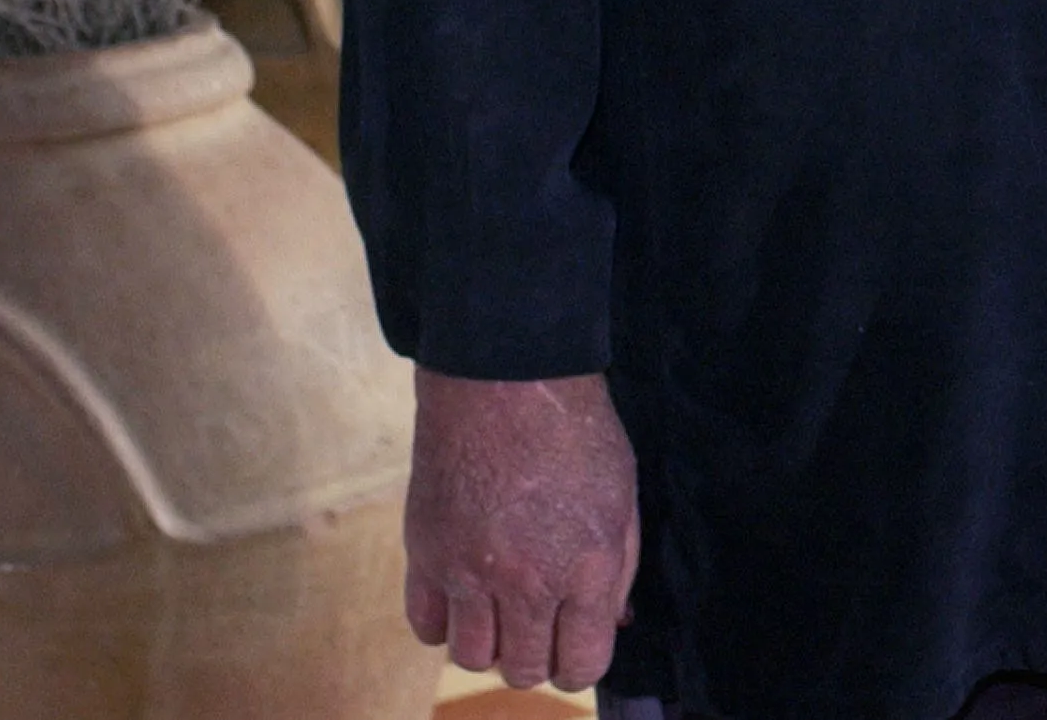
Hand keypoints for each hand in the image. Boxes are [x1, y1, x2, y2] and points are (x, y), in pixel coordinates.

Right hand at [403, 368, 640, 692]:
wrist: (505, 377)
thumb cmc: (573, 429)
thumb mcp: (622, 495)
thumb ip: (618, 567)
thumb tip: (612, 623)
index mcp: (586, 566)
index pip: (582, 664)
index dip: (581, 660)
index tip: (576, 643)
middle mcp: (526, 580)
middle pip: (525, 670)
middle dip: (538, 655)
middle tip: (541, 622)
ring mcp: (469, 571)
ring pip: (473, 659)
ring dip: (491, 642)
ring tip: (502, 606)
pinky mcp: (424, 553)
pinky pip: (426, 627)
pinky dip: (445, 622)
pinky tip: (463, 594)